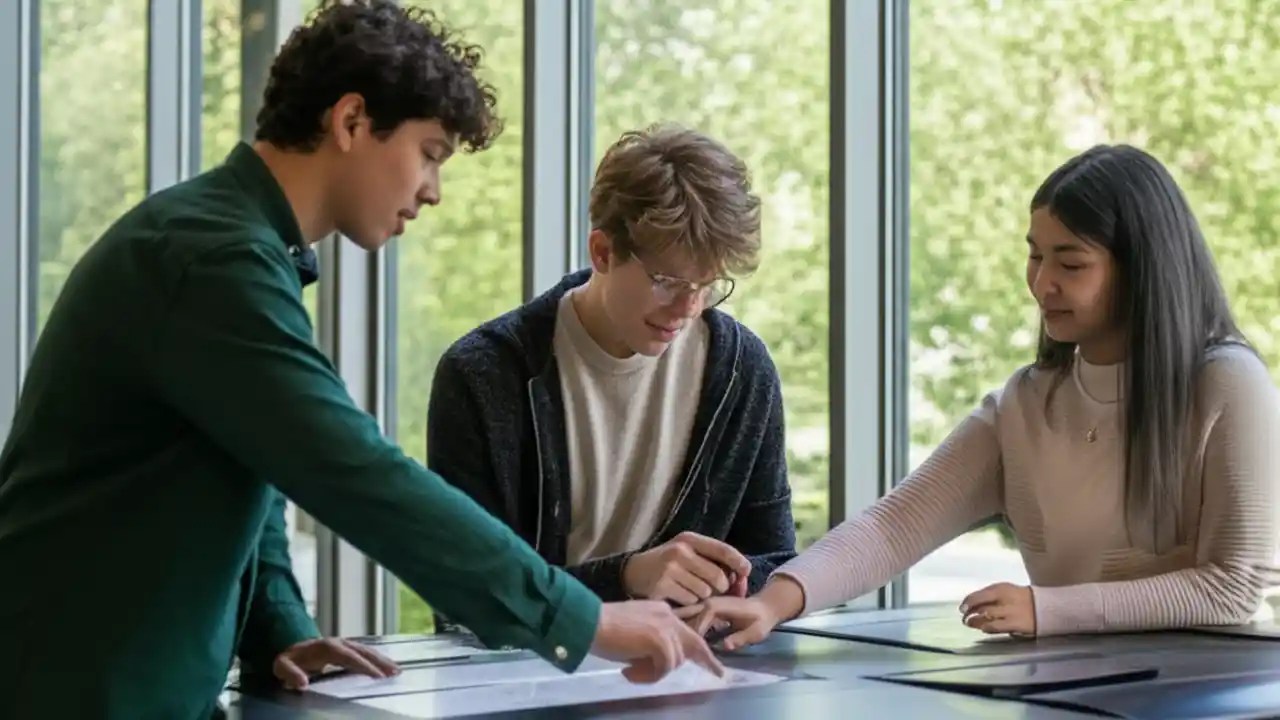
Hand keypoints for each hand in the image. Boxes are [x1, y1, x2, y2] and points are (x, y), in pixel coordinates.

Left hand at [273, 637, 400, 690]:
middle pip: (363, 651)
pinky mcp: (347, 648)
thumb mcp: (281, 666)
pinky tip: (387, 666)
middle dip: (379, 662)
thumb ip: (291, 674)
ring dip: (382, 660)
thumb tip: (302, 683)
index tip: (376, 675)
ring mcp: (344, 644)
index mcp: (326, 647)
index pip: (348, 656)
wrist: (290, 647)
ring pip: (367, 650)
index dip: (363, 665)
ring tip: (397, 671)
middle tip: (394, 673)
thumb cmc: (288, 660)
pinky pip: (365, 652)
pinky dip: (378, 659)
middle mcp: (338, 643)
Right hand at [591, 600, 724, 682]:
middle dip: (707, 661)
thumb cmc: (604, 627)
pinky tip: (628, 672)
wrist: (590, 622)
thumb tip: (659, 661)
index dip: (700, 650)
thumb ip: (652, 641)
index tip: (714, 664)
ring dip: (654, 673)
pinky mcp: (660, 641)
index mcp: (662, 611)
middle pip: (694, 644)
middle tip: (719, 674)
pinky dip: (647, 676)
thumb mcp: (634, 632)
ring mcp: (666, 628)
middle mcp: (668, 617)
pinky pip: (663, 669)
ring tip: (630, 671)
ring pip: (675, 661)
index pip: (687, 632)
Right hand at [623, 532, 751, 604]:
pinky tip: (678, 596)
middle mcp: (680, 551)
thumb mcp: (687, 552)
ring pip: (705, 591)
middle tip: (712, 589)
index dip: (739, 562)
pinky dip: (689, 602)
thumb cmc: (668, 564)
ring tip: (689, 590)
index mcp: (689, 539)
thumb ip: (712, 560)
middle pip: (718, 577)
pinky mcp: (662, 586)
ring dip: (702, 596)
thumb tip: (741, 577)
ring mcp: (670, 569)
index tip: (746, 573)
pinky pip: (690, 600)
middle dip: (720, 587)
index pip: (723, 549)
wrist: (633, 572)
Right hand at [674, 575, 803, 650]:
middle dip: (680, 631)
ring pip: (685, 617)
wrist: (764, 608)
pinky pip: (690, 619)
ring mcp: (704, 605)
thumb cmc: (760, 620)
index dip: (694, 637)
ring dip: (680, 629)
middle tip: (680, 650)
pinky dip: (685, 628)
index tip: (691, 653)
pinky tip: (682, 641)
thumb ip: (740, 638)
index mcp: (716, 607)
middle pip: (686, 617)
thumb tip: (725, 646)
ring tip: (677, 647)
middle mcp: (707, 603)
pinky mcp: (704, 610)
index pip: (697, 622)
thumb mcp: (755, 632)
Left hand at [960, 582, 1036, 635]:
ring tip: (971, 623)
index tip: (962, 608)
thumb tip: (972, 604)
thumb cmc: (1021, 599)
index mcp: (1000, 588)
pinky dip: (987, 628)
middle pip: (980, 605)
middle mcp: (1004, 598)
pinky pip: (996, 627)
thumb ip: (990, 596)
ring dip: (976, 621)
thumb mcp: (1005, 591)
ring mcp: (1010, 612)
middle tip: (965, 617)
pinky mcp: (1015, 624)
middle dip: (969, 612)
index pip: (978, 595)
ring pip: (986, 616)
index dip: (967, 602)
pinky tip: (985, 628)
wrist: (1045, 607)